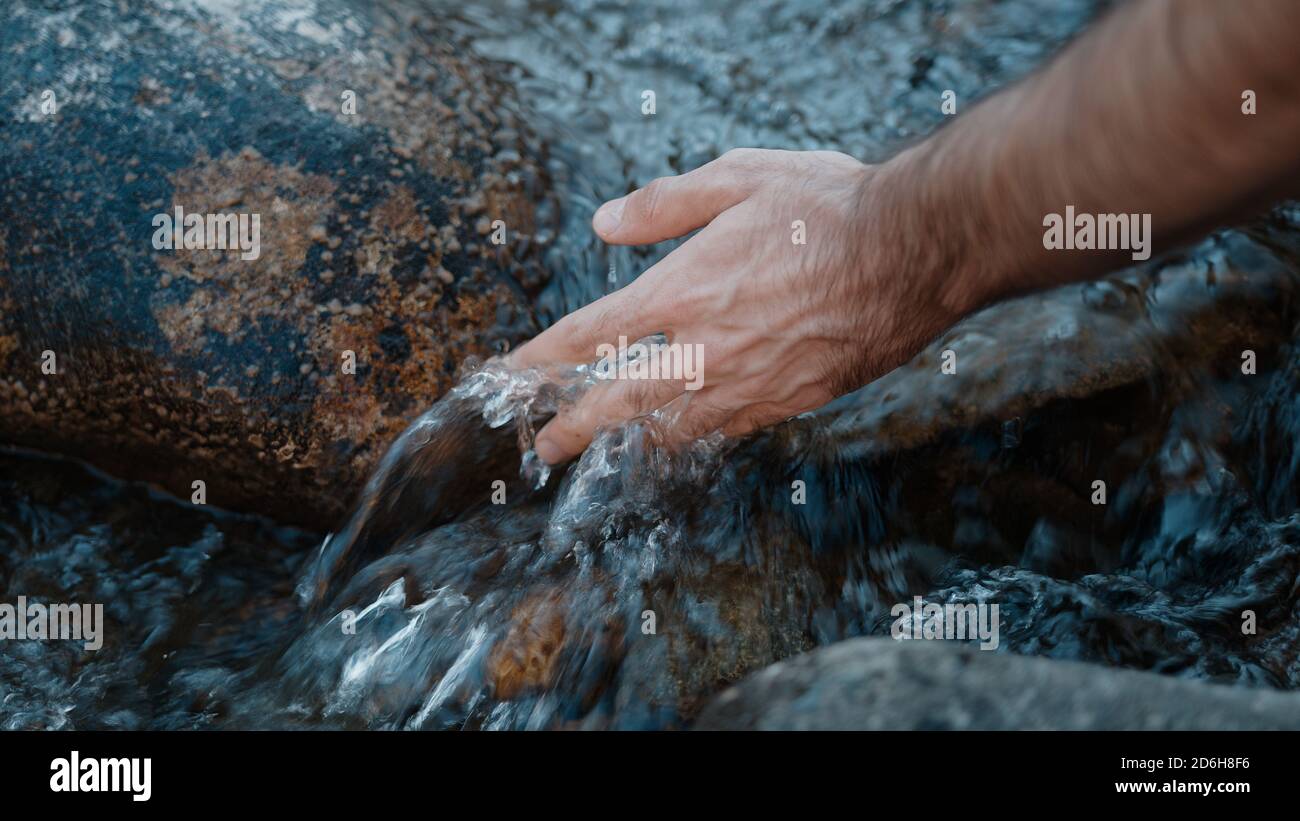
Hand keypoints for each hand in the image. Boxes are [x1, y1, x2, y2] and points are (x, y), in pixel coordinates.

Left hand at [509, 148, 964, 464]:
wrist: (913, 251)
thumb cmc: (827, 205)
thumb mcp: (739, 177)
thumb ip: (666, 203)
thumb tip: (605, 223)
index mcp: (682, 289)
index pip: (591, 334)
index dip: (544, 359)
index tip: (513, 376)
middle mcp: (706, 349)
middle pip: (617, 403)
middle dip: (572, 429)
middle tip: (544, 449)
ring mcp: (748, 383)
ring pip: (673, 428)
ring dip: (635, 439)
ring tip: (614, 446)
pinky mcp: (790, 401)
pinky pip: (728, 430)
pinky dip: (699, 434)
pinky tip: (691, 432)